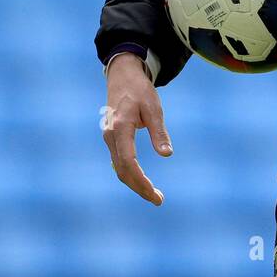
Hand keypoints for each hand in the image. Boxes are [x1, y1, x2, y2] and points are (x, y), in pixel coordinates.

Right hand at [102, 54, 173, 204]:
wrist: (122, 76)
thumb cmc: (140, 91)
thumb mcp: (154, 108)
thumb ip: (159, 132)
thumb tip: (167, 154)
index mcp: (121, 127)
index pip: (128, 162)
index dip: (141, 181)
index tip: (155, 194)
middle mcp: (111, 135)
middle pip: (122, 170)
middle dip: (139, 188)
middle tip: (159, 200)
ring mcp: (109, 137)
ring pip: (119, 168)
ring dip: (135, 183)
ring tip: (154, 194)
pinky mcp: (111, 138)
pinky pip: (119, 161)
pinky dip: (130, 174)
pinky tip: (142, 181)